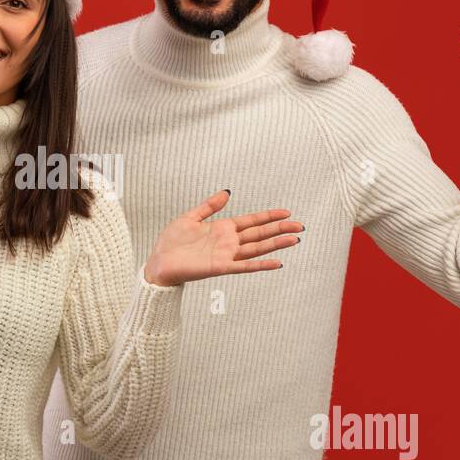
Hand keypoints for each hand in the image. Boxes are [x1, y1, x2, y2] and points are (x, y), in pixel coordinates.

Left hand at [143, 190, 301, 286]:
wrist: (159, 262)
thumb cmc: (171, 242)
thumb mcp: (190, 217)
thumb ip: (209, 206)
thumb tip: (226, 192)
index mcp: (222, 228)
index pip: (251, 221)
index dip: (268, 216)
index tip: (287, 212)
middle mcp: (228, 242)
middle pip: (260, 234)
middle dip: (280, 229)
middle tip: (300, 226)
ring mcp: (226, 255)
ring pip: (257, 248)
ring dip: (276, 244)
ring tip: (295, 239)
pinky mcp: (221, 267)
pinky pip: (245, 266)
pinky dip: (261, 265)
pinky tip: (278, 262)